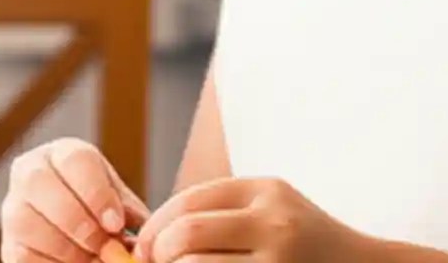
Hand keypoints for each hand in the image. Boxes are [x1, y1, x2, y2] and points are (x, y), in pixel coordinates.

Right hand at [1, 138, 150, 261]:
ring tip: (91, 258)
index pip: (75, 160)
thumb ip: (126, 208)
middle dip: (77, 222)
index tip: (116, 223)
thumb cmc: (99, 207)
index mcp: (63, 153)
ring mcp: (13, 206)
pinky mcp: (7, 241)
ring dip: (64, 246)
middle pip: (40, 184)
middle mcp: (30, 171)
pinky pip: (20, 253)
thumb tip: (141, 226)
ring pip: (26, 221)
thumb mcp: (116, 198)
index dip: (96, 194)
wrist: (72, 224)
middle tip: (104, 245)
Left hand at [132, 177, 370, 262]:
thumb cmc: (304, 243)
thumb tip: (150, 237)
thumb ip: (223, 211)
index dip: (155, 226)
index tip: (143, 247)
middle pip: (187, 233)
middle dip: (157, 254)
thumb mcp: (271, 209)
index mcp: (266, 191)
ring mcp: (279, 260)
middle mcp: (274, 221)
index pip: (189, 201)